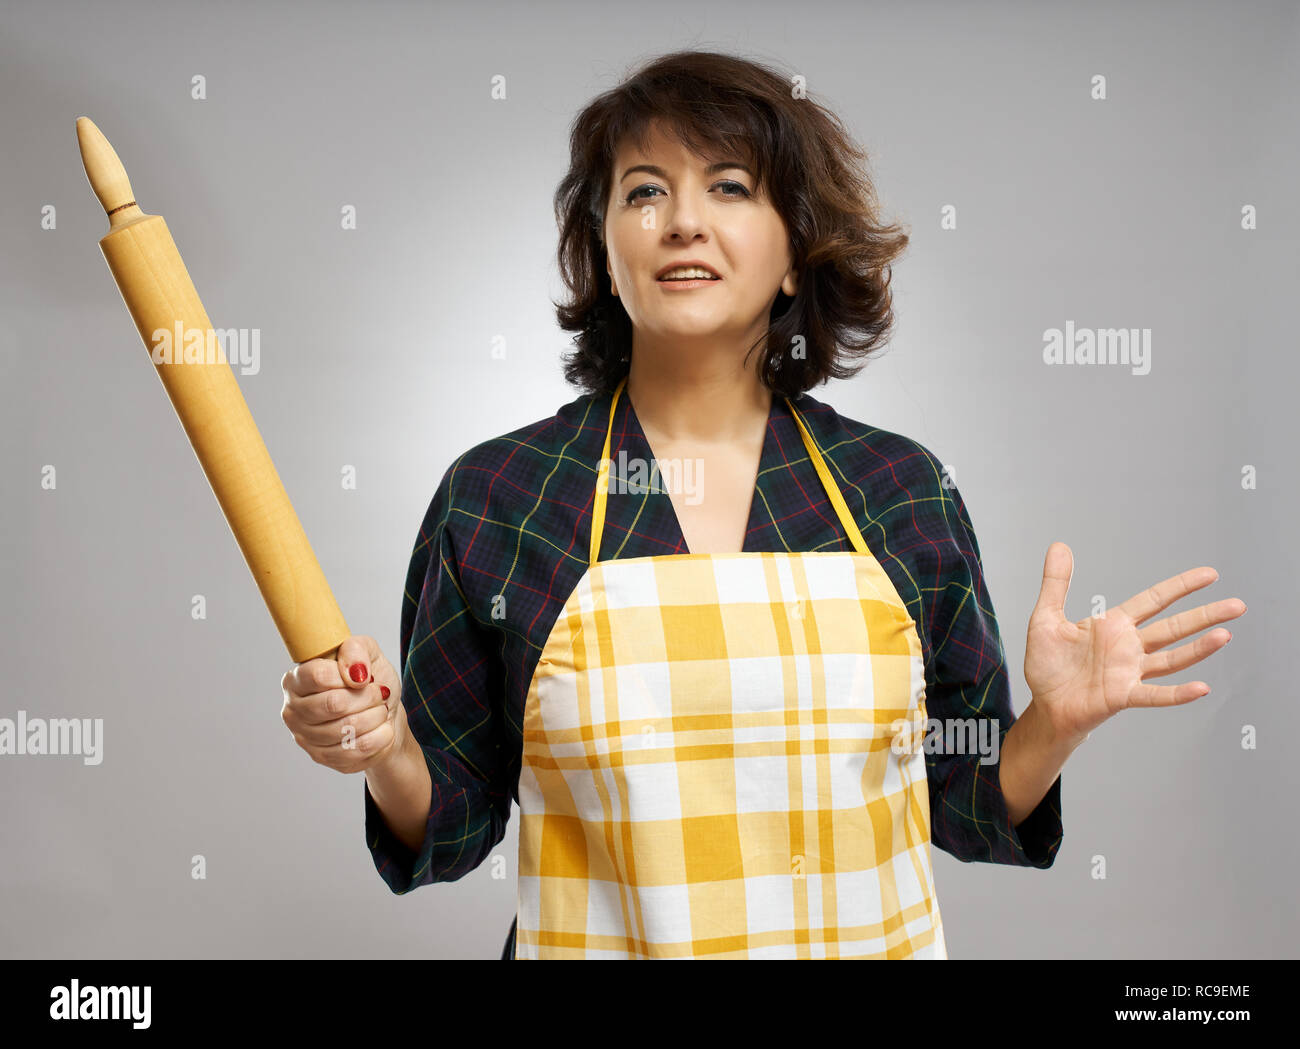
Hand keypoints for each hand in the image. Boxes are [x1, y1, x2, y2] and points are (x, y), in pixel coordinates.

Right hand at [280, 634, 409, 773]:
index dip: (350, 675)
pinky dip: (378, 737)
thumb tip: (355, 673)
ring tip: (380, 710)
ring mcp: (304, 737)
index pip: (318, 675)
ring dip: (375, 716)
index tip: (366, 678)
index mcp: (296, 679)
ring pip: (347, 728)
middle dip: (367, 697)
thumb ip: (358, 649)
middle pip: (334, 703)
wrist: (384, 716)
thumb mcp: (369, 654)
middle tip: (379, 694)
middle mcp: (292, 709)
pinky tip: (381, 728)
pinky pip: (355, 750)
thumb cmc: (371, 683)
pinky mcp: (321, 757)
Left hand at [1023, 542, 1245, 744]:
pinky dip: (1177, 693)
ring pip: (1171, 658)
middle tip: (1238, 605)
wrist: (1043, 705)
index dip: (1180, 587)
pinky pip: (1154, 694)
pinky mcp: (1122, 696)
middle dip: (1205, 616)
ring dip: (1198, 649)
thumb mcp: (1046, 617)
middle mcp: (1128, 647)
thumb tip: (1059, 545)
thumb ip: (1056, 583)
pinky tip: (1201, 688)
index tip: (1210, 575)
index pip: (1154, 600)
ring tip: (1225, 635)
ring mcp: (1129, 672)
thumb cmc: (1047, 664)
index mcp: (1114, 625)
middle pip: (1174, 628)